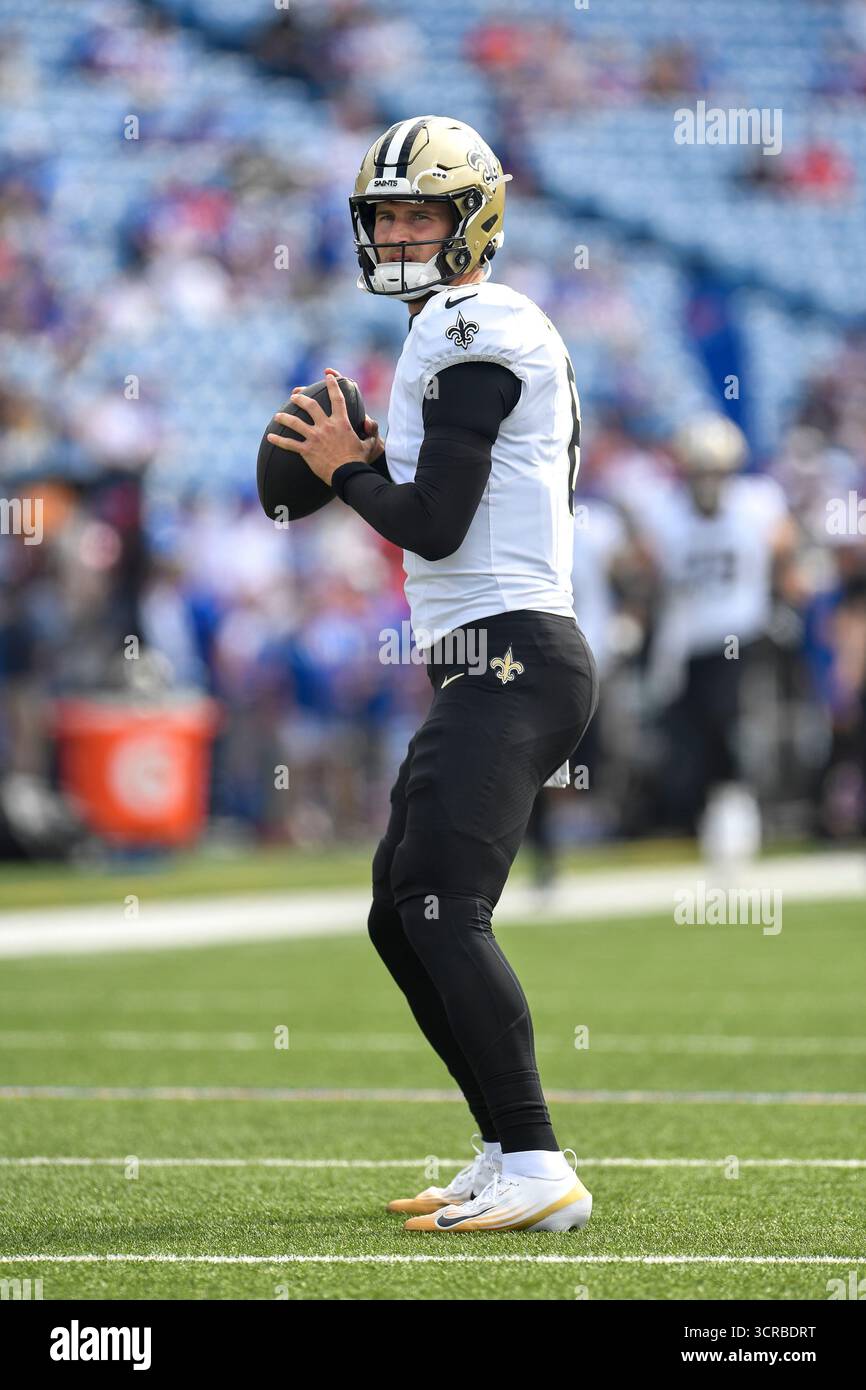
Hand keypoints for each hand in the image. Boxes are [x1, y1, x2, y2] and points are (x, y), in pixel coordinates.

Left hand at [267, 369, 381, 486]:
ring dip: (285, 418)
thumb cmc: (359, 461)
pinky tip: (270, 437)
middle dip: (300, 399)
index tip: (328, 376)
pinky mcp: (307, 450)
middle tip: (294, 396)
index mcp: (341, 422)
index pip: (337, 398)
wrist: (348, 475)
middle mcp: (326, 426)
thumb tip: (369, 422)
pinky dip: (279, 440)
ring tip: (278, 416)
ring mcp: (315, 437)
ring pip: (295, 423)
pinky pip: (289, 444)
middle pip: (310, 406)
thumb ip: (370, 431)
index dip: (333, 385)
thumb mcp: (369, 444)